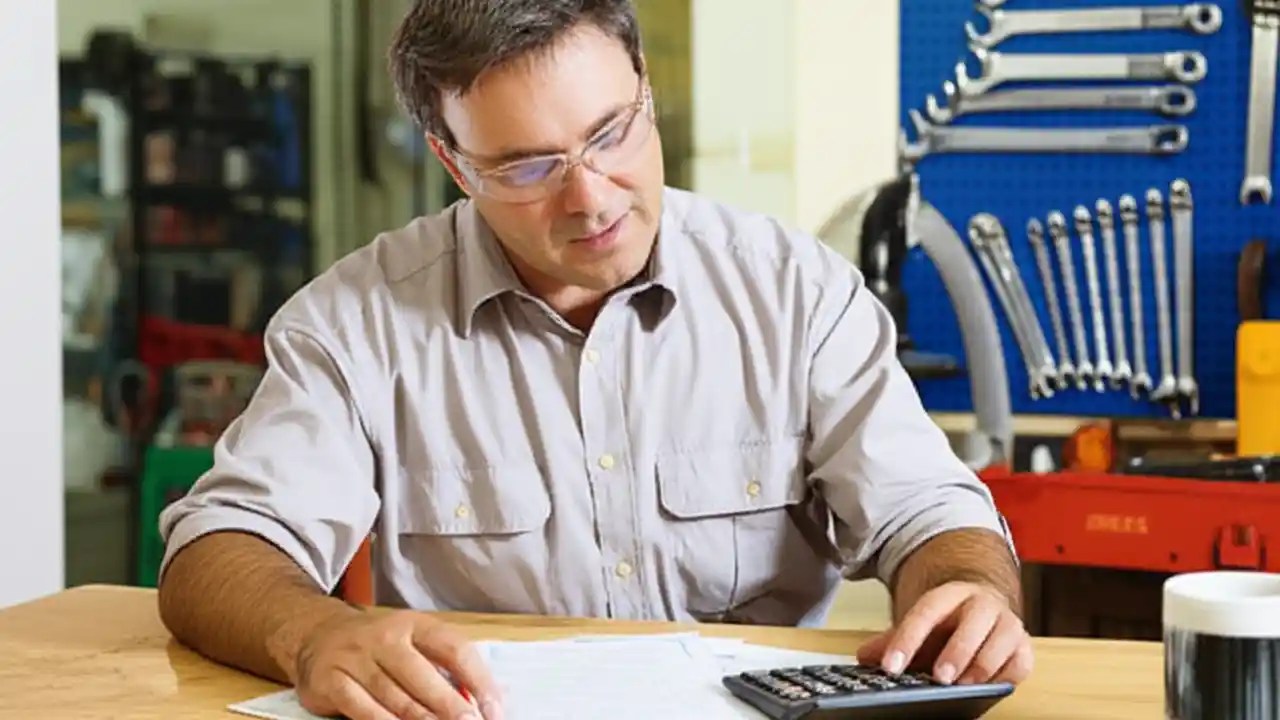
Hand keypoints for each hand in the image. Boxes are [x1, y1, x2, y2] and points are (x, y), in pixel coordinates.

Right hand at [292, 610, 501, 719]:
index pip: (454, 649)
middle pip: (425, 677)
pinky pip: (364, 711)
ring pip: (396, 698)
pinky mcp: (332, 681)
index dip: (479, 680)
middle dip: (451, 707)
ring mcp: (356, 658)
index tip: (495, 708)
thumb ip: (443, 666)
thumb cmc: (378, 647)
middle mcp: (385, 637)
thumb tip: (483, 699)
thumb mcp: (411, 643)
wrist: (317, 636)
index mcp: (414, 625)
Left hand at [855, 581, 1032, 686]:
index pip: (925, 613)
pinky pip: (1021, 662)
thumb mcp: (921, 626)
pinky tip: (989, 686)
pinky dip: (1007, 676)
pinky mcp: (1024, 646)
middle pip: (973, 622)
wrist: (983, 608)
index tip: (891, 667)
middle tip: (939, 677)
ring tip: (963, 686)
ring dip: (982, 666)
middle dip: (956, 651)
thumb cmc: (950, 623)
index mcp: (950, 595)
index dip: (906, 640)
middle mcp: (982, 604)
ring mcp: (1007, 623)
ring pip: (1001, 640)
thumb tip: (865, 657)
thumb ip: (893, 641)